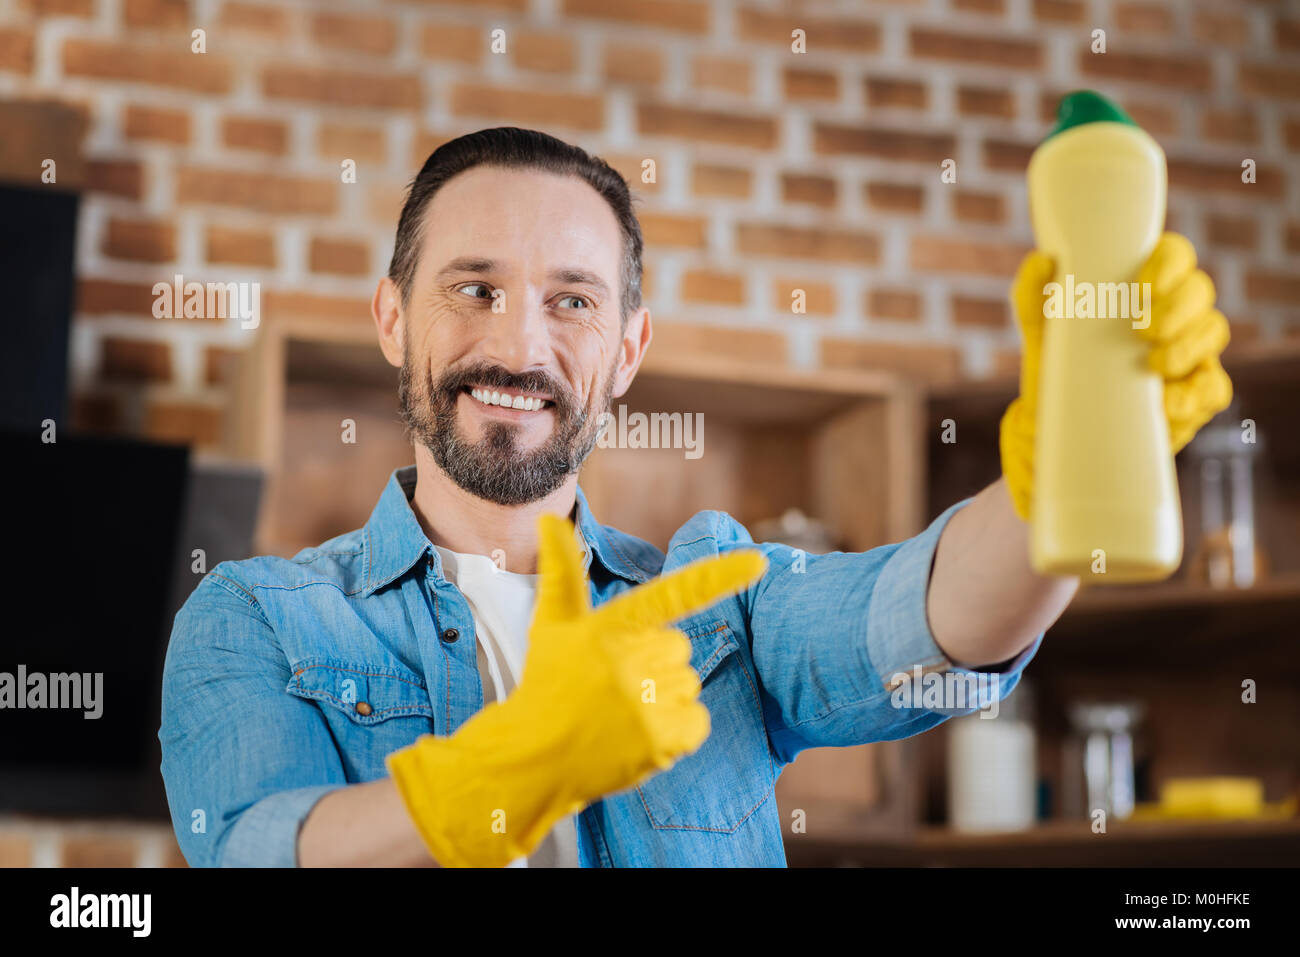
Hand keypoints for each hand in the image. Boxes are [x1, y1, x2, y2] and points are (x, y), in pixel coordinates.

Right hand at [385, 514, 765, 866]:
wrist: (537, 757)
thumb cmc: (549, 684)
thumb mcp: (552, 624)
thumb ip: (562, 571)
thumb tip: (549, 518)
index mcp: (612, 626)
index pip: (673, 594)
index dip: (718, 577)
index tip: (759, 562)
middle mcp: (633, 661)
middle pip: (679, 647)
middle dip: (655, 661)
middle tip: (614, 681)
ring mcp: (650, 703)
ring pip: (688, 683)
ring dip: (663, 697)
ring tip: (621, 712)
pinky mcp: (664, 739)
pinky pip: (698, 719)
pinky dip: (677, 728)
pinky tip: (640, 734)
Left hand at [999, 232, 1233, 521]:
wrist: (1053, 427)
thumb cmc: (1056, 368)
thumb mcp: (1041, 335)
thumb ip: (1034, 297)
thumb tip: (1041, 261)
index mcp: (1142, 288)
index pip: (1173, 256)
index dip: (1169, 263)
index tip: (1143, 287)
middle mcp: (1173, 313)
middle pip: (1199, 291)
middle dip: (1178, 308)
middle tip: (1144, 329)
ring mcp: (1190, 352)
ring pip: (1212, 332)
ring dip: (1187, 346)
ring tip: (1153, 365)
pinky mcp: (1195, 394)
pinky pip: (1213, 389)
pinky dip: (1195, 395)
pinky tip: (1168, 404)